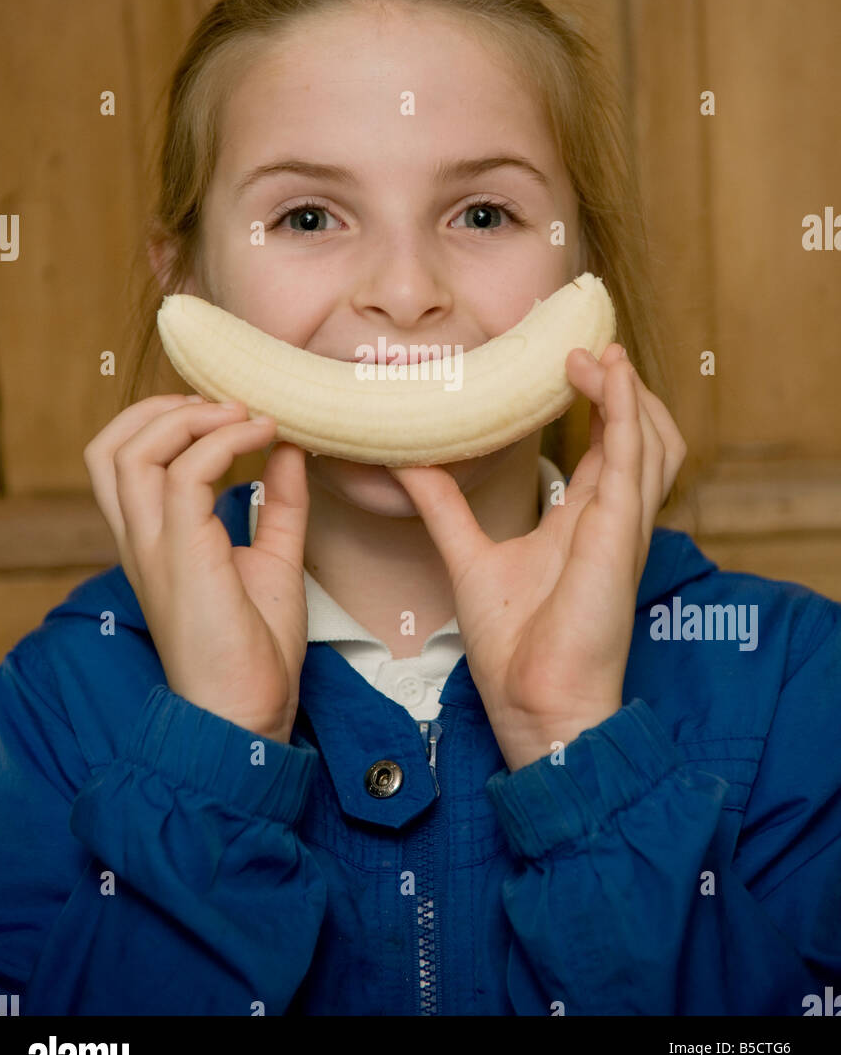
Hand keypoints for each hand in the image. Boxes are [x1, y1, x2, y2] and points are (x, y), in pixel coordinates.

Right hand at [84, 395, 309, 740]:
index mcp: (152, 540)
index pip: (121, 460)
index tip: (226, 413)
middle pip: (110, 446)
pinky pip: (186, 473)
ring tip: (246, 415)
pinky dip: (225, 440)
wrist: (247, 713)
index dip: (162, 420)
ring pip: (132, 450)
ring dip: (191, 416)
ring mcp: (154, 546)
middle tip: (228, 406)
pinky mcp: (181, 554)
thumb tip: (290, 449)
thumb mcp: (273, 559)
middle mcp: (141, 539)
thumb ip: (279, 503)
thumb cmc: (254, 651)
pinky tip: (265, 437)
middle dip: (164, 408)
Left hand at [387, 344, 686, 769]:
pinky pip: (633, 457)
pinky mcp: (620, 531)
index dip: (597, 403)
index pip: (606, 449)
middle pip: (639, 436)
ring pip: (650, 439)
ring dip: (627, 391)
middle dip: (620, 389)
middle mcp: (612, 519)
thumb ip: (443, 507)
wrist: (534, 703)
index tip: (565, 363)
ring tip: (594, 354)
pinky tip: (606, 372)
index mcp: (585, 523)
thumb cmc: (516, 648)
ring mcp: (622, 524)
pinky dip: (625, 409)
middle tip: (579, 351)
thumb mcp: (469, 556)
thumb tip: (403, 463)